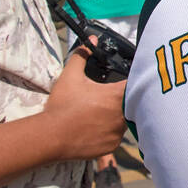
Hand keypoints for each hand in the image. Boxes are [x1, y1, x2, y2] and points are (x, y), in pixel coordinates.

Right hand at [40, 42, 126, 161]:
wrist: (51, 136)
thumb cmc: (62, 106)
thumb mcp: (71, 76)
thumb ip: (83, 55)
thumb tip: (92, 40)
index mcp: (116, 96)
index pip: (136, 86)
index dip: (135, 83)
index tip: (127, 83)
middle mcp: (122, 115)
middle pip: (133, 105)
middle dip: (123, 102)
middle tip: (107, 101)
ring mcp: (118, 133)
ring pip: (124, 122)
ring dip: (116, 117)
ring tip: (97, 115)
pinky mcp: (112, 146)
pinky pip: (115, 137)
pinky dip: (108, 133)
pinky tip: (94, 129)